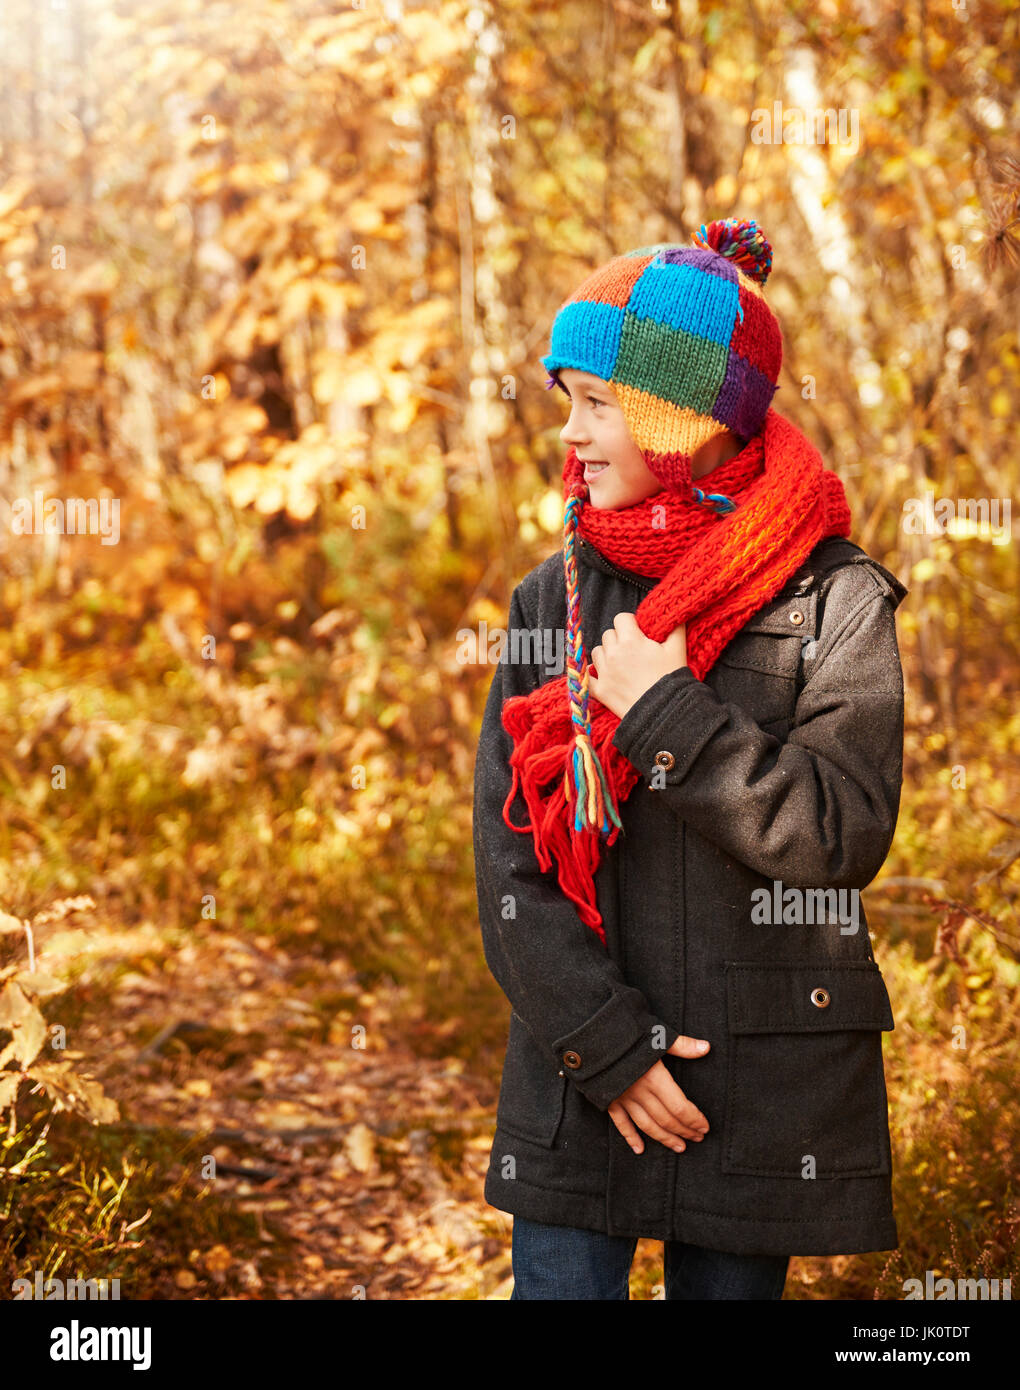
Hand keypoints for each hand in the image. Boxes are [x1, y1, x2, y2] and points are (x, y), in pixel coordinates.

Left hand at [588, 613, 687, 719]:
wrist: (664, 713)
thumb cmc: (671, 680)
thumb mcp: (678, 649)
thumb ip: (675, 627)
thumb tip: (675, 615)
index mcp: (630, 640)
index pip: (621, 618)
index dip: (630, 623)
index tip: (637, 632)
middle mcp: (613, 653)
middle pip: (608, 634)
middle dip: (619, 639)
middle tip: (632, 650)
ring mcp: (604, 672)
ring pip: (597, 652)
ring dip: (607, 654)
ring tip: (621, 663)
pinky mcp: (600, 690)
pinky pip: (588, 676)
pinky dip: (593, 675)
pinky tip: (602, 675)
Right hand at [607, 1034, 709, 1154]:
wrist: (591, 1035)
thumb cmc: (626, 1032)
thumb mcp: (657, 1034)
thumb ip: (682, 1045)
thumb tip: (707, 1047)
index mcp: (655, 1078)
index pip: (680, 1107)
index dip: (694, 1119)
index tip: (705, 1127)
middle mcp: (640, 1092)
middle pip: (666, 1119)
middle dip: (684, 1131)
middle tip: (698, 1139)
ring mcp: (623, 1098)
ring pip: (647, 1125)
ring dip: (664, 1138)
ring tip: (679, 1147)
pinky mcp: (609, 1099)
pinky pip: (620, 1123)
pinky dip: (630, 1137)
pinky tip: (639, 1149)